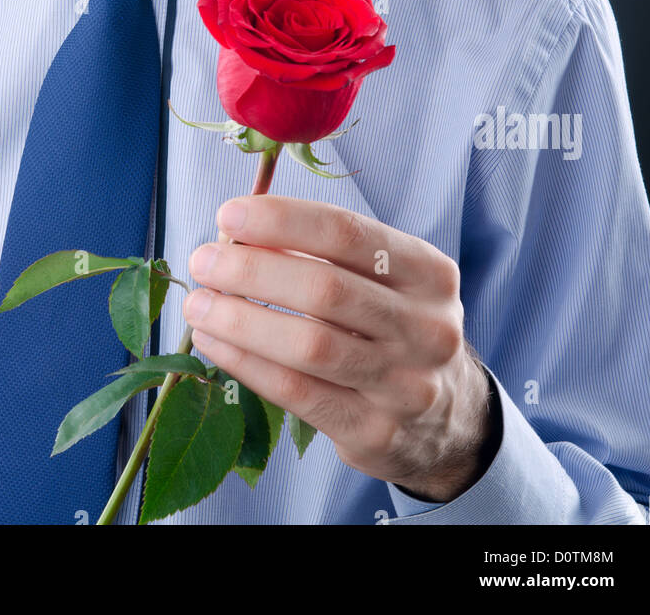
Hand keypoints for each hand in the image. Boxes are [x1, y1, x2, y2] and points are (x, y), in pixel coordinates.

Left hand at [182, 195, 499, 501]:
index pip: (347, 234)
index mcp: (429, 273)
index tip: (229, 215)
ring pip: (310, 346)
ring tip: (198, 304)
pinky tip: (214, 343)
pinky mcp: (374, 433)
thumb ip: (328, 255)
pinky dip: (247, 364)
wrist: (451, 419)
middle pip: (325, 289)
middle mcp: (426, 327)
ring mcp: (404, 385)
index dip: (282, 221)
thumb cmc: (396, 328)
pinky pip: (298, 394)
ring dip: (241, 320)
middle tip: (204, 262)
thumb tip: (240, 235)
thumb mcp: (388, 281)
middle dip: (252, 271)